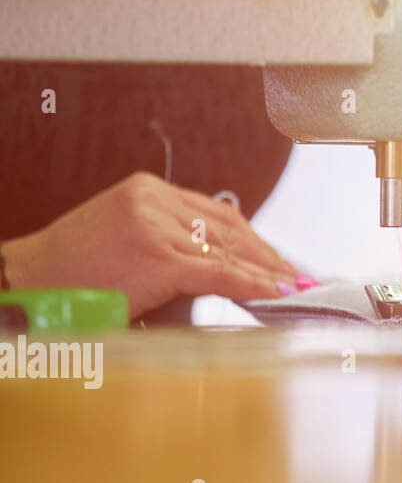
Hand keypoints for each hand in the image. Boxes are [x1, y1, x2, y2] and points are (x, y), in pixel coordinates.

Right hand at [1, 172, 302, 317]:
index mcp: (147, 190)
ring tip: (292, 286)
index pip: (217, 213)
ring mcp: (154, 227)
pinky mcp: (156, 258)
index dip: (253, 238)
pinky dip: (251, 284)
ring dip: (264, 272)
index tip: (277, 257)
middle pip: (228, 228)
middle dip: (265, 255)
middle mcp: (153, 201)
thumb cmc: (71, 274)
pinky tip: (275, 291)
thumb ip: (167, 239)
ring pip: (226, 250)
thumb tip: (222, 262)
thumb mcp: (122, 238)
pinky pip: (217, 272)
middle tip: (294, 274)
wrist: (25, 287)